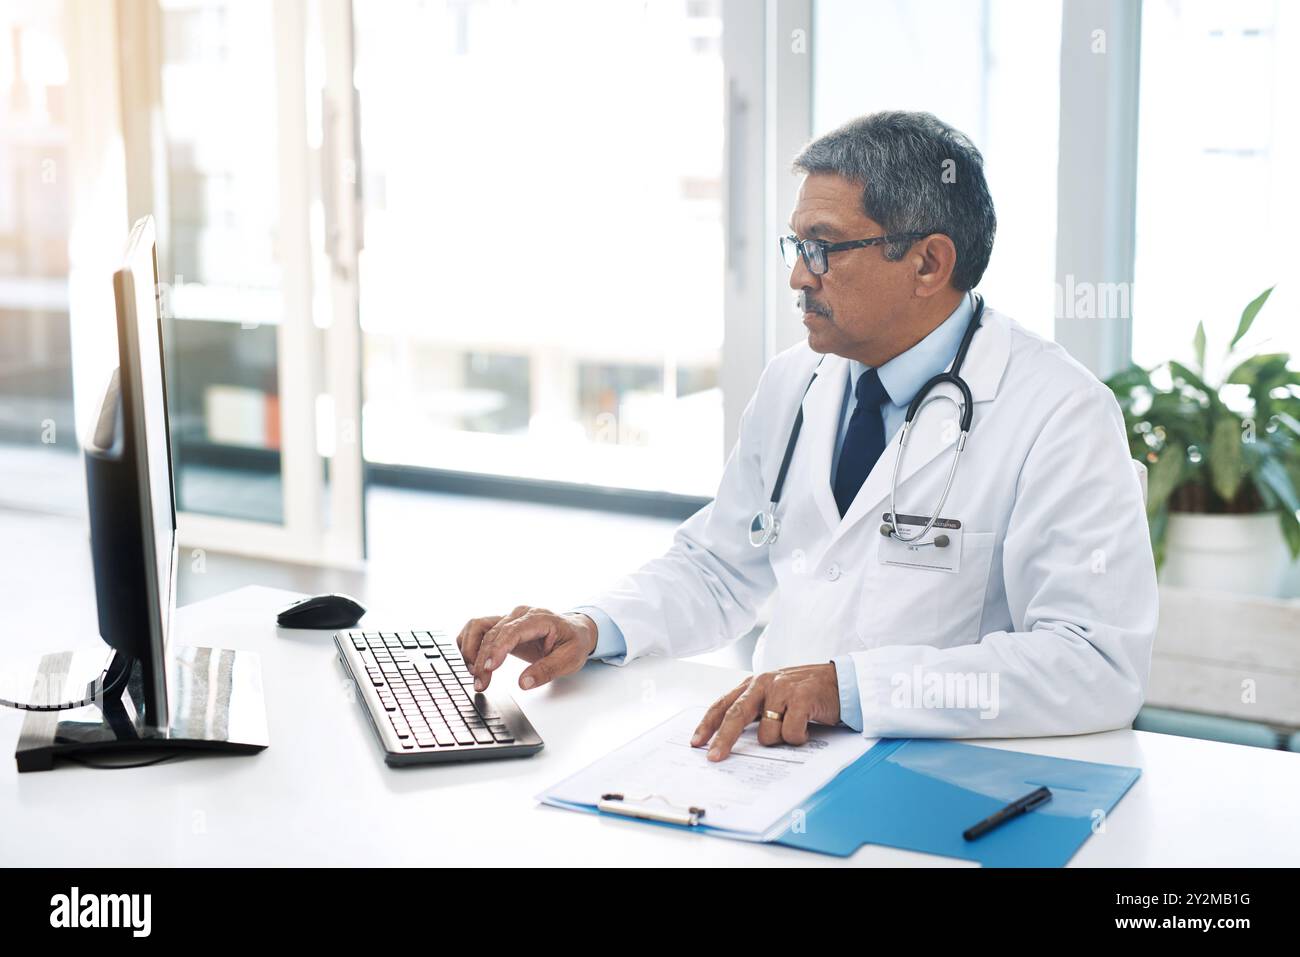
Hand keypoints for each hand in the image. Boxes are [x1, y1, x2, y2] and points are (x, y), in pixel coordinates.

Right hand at [456, 606, 598, 692]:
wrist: (575, 631)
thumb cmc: (574, 643)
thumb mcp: (569, 660)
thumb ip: (547, 671)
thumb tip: (523, 683)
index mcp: (539, 619)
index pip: (512, 631)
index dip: (496, 649)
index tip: (487, 668)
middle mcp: (520, 615)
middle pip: (492, 633)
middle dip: (482, 660)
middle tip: (480, 684)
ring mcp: (509, 618)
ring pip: (478, 626)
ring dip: (470, 649)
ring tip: (473, 673)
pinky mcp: (501, 625)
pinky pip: (477, 628)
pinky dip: (469, 643)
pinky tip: (471, 661)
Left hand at [691, 664, 840, 760]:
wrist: (841, 681)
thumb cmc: (806, 692)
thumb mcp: (774, 696)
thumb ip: (755, 709)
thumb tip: (730, 738)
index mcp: (753, 684)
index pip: (724, 704)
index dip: (708, 725)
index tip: (696, 742)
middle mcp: (764, 683)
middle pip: (735, 716)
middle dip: (723, 740)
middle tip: (714, 758)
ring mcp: (782, 689)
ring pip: (767, 734)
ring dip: (781, 739)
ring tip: (795, 726)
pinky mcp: (801, 698)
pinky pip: (791, 733)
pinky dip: (799, 738)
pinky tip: (808, 726)